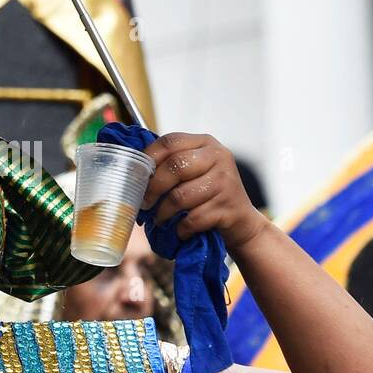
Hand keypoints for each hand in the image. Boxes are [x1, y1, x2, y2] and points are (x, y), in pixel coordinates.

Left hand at [140, 132, 266, 251]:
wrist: (240, 221)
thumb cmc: (207, 194)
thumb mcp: (194, 171)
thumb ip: (170, 164)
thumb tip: (132, 172)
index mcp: (205, 143)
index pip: (170, 142)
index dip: (148, 159)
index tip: (136, 178)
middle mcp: (218, 156)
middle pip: (174, 167)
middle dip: (153, 188)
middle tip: (144, 203)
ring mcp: (226, 181)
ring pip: (181, 196)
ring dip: (164, 213)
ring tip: (159, 219)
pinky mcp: (228, 207)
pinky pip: (193, 219)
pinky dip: (181, 228)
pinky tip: (179, 230)